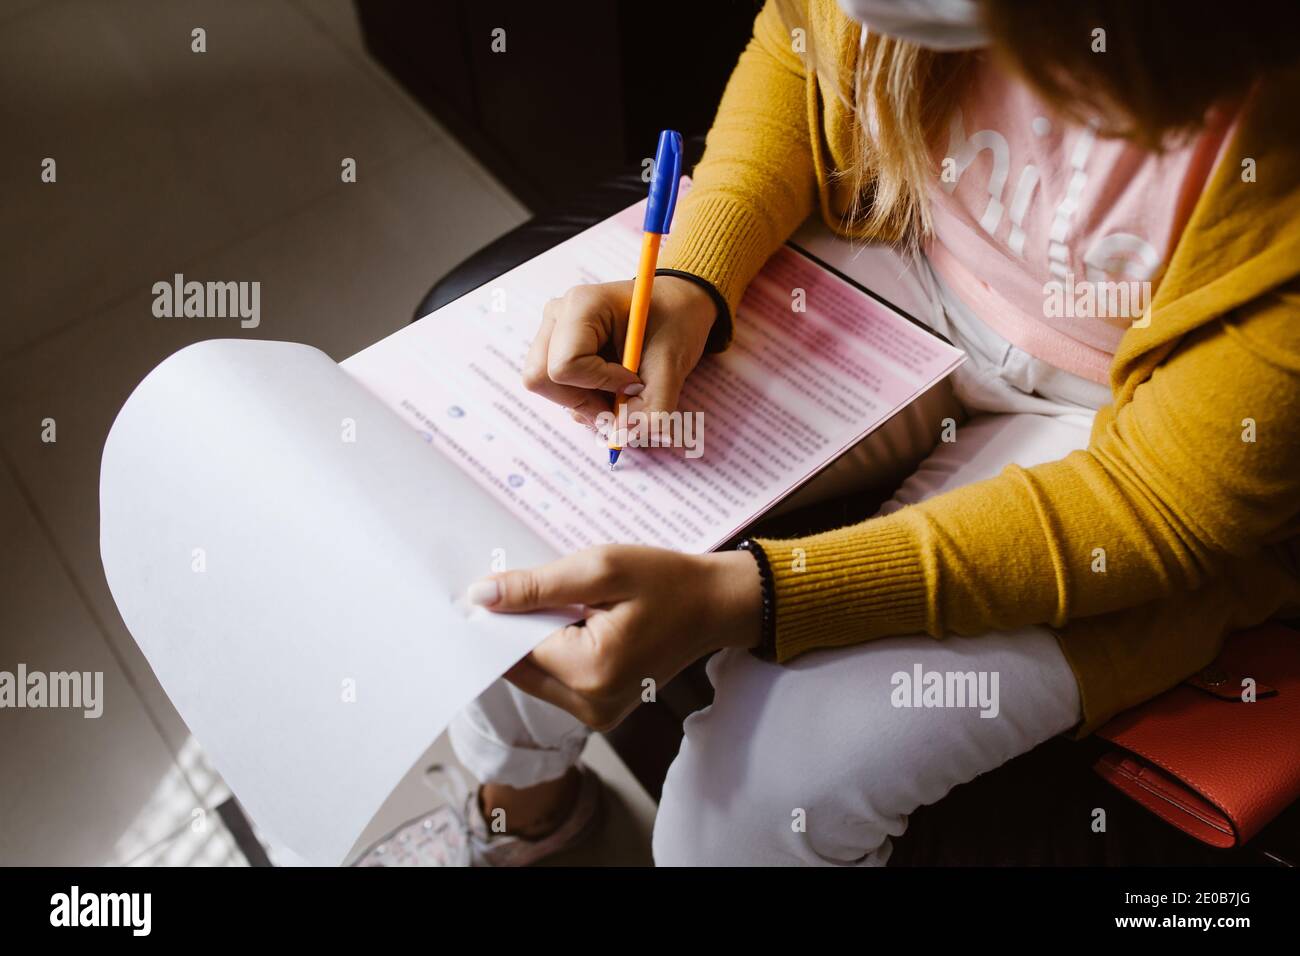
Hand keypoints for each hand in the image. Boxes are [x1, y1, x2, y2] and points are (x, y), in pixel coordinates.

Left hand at [467, 546, 760, 729]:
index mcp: (590, 673)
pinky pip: (557, 682)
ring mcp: (597, 714)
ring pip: (535, 675)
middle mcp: (590, 706)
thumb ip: (537, 586)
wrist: (716, 605)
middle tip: (540, 587)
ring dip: (537, 640)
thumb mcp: (602, 569)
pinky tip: (576, 621)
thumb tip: (481, 596)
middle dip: (519, 628)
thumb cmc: (667, 581)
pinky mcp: (601, 711)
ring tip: (570, 603)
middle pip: (521, 666)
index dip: (505, 613)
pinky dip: (555, 652)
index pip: (515, 646)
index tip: (504, 584)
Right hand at [522, 276, 716, 436]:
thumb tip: (622, 438)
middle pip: (542, 379)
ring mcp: (552, 332)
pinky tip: (612, 390)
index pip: (565, 366)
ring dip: (586, 404)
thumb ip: (652, 405)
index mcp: (582, 305)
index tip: (634, 381)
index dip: (600, 385)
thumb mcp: (673, 362)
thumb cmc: (675, 321)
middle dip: (584, 402)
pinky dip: (585, 400)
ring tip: (622, 394)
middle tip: (623, 403)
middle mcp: (558, 316)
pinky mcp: (555, 350)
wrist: (677, 305)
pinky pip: (556, 389)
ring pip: (546, 388)